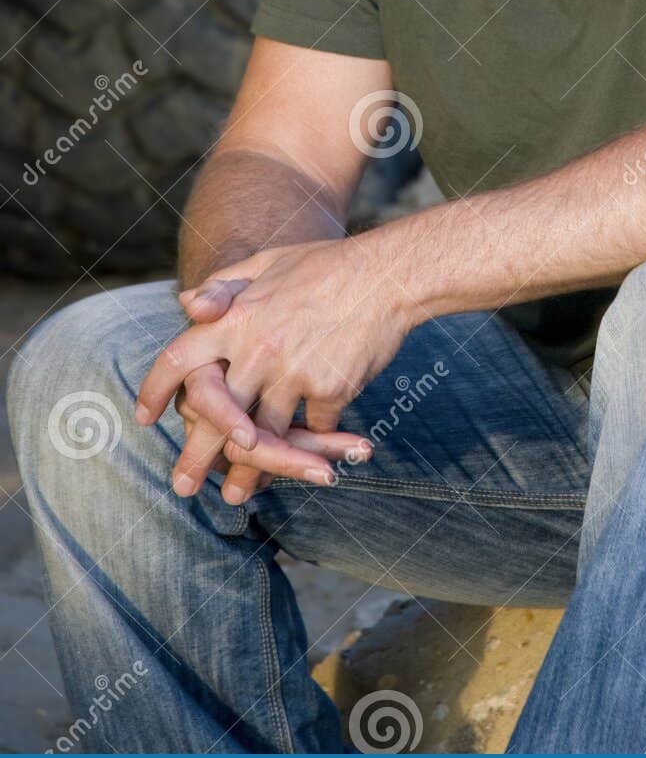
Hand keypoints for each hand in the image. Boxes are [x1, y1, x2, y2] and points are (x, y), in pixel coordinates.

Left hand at [137, 237, 410, 501]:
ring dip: (252, 470)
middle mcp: (257, 349)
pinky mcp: (329, 389)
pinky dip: (309, 443)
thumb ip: (224, 286)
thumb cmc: (325, 265)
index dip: (156, 389)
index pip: (178, 359)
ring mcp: (293, 372)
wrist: (387, 275)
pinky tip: (308, 461)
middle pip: (214, 415)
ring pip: (262, 435)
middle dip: (196, 456)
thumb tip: (184, 304)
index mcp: (235, 318)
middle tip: (184, 486)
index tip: (146, 417)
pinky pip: (312, 428)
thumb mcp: (267, 263)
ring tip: (239, 494)